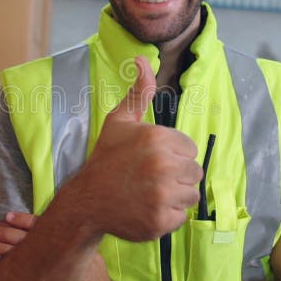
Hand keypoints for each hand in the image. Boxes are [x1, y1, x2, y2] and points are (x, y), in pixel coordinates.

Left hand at [0, 213, 127, 280]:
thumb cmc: (94, 273)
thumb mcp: (87, 249)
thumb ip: (74, 236)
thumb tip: (62, 218)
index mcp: (64, 242)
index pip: (39, 226)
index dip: (21, 220)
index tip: (7, 216)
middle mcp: (53, 256)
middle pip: (23, 242)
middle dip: (4, 236)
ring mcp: (46, 273)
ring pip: (16, 259)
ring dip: (0, 251)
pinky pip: (18, 278)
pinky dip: (6, 272)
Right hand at [68, 56, 202, 241]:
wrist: (86, 201)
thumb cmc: (107, 159)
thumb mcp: (120, 121)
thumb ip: (138, 92)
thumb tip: (143, 58)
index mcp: (156, 138)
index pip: (190, 148)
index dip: (173, 154)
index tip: (152, 159)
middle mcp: (162, 165)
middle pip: (194, 171)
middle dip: (176, 175)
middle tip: (151, 178)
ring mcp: (162, 195)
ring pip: (191, 195)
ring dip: (175, 196)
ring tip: (150, 192)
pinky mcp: (161, 221)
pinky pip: (182, 217)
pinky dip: (168, 216)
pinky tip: (147, 208)